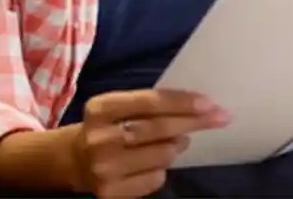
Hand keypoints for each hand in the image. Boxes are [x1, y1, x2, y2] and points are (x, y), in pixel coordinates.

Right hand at [71, 89, 230, 197]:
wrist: (73, 161)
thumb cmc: (104, 127)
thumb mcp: (115, 108)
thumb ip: (145, 105)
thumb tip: (196, 107)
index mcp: (99, 109)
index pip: (148, 103)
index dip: (181, 102)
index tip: (209, 103)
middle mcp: (100, 139)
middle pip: (158, 129)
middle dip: (193, 122)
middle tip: (219, 117)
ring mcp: (105, 168)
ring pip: (162, 156)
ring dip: (176, 146)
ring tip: (177, 141)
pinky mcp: (112, 192)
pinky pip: (155, 179)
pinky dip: (162, 169)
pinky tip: (154, 162)